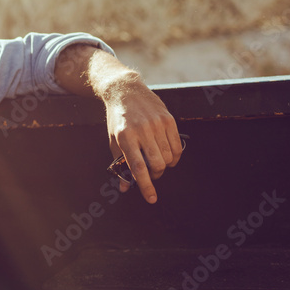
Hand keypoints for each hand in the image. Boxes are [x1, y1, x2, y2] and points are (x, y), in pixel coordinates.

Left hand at [104, 76, 182, 203]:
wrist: (126, 91)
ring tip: (156, 160)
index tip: (151, 199)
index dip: (145, 186)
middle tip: (151, 172)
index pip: (138, 168)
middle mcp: (142, 131)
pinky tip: (166, 154)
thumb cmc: (117, 119)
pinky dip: (174, 156)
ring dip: (164, 165)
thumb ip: (119, 164)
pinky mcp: (169, 120)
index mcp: (125, 137)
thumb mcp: (113, 140)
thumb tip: (125, 188)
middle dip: (156, 174)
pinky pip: (177, 147)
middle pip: (157, 164)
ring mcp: (157, 124)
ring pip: (169, 157)